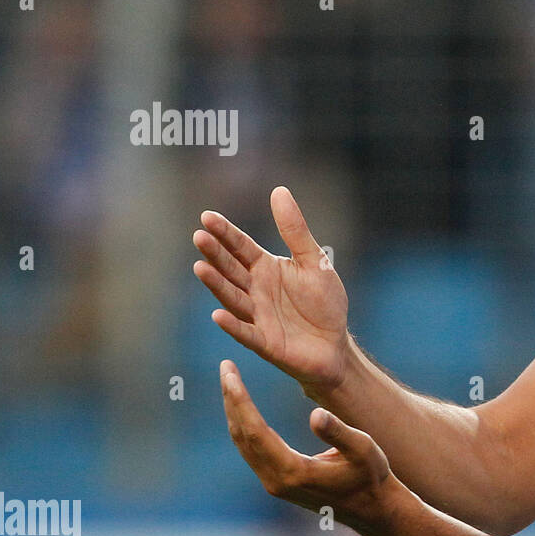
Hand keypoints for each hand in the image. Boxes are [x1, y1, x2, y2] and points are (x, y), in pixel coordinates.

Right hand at [194, 187, 349, 391]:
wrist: (335, 345)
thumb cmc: (323, 303)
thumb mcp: (313, 261)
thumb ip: (295, 230)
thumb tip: (279, 190)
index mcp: (266, 268)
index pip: (241, 247)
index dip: (225, 233)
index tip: (207, 217)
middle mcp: (255, 290)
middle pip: (231, 269)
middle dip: (215, 254)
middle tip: (199, 236)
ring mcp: (257, 316)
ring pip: (233, 297)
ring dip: (216, 284)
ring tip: (200, 267)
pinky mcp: (264, 342)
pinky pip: (246, 332)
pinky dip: (232, 325)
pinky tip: (217, 315)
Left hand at [219, 359, 397, 535]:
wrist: (373, 509)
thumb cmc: (372, 476)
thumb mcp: (364, 449)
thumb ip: (339, 431)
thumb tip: (315, 413)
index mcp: (294, 471)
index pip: (255, 431)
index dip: (240, 400)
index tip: (230, 373)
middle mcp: (277, 481)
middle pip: (242, 435)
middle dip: (231, 400)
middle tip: (226, 368)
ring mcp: (275, 484)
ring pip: (244, 443)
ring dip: (235, 411)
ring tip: (231, 382)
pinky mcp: (277, 483)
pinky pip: (252, 450)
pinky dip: (244, 425)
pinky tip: (244, 408)